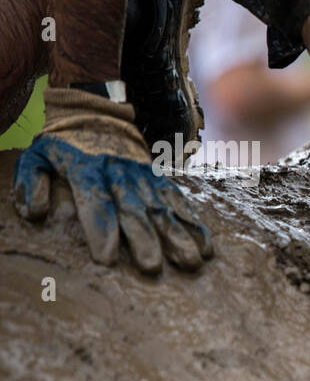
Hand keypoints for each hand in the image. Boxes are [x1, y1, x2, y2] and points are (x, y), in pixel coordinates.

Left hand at [11, 86, 212, 272]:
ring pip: (164, 210)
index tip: (107, 258)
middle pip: (135, 210)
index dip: (101, 230)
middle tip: (151, 267)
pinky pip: (181, 203)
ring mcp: (145, 178)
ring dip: (178, 237)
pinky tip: (206, 247)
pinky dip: (196, 225)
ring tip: (191, 262)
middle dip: (144, 240)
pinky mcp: (162, 180)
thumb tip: (36, 213)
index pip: (95, 202)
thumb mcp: (36, 156)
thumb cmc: (63, 145)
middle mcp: (120, 176)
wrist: (97, 113)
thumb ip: (32, 182)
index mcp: (88, 171)